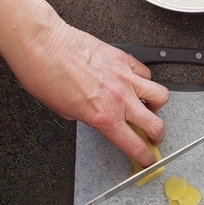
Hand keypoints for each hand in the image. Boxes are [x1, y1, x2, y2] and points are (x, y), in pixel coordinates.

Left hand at [0, 0, 168, 165]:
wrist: (42, 44)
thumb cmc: (44, 75)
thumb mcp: (64, 111)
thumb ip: (88, 117)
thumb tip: (96, 117)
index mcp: (104, 117)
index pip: (135, 146)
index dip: (145, 158)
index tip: (147, 160)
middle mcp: (119, 99)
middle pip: (156, 125)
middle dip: (157, 136)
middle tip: (153, 136)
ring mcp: (125, 77)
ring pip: (161, 97)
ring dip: (157, 106)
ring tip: (149, 106)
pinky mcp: (123, 58)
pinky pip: (145, 73)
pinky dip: (144, 80)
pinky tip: (135, 81)